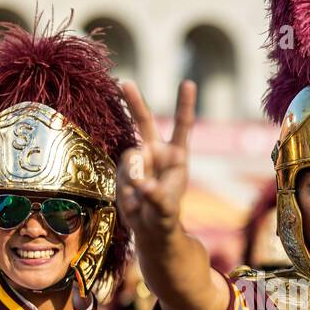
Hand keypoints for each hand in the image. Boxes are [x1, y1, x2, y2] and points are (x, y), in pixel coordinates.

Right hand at [117, 80, 195, 239]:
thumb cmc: (165, 215)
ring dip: (134, 180)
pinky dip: (127, 193)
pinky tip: (134, 205)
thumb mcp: (167, 209)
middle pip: (145, 121)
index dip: (184, 104)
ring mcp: (139, 160)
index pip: (181, 126)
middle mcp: (156, 152)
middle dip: (135, 102)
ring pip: (130, 158)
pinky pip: (122, 175)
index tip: (188, 82)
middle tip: (125, 83)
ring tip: (142, 201)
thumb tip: (144, 186)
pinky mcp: (124, 171)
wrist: (149, 227)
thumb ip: (157, 197)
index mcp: (176, 155)